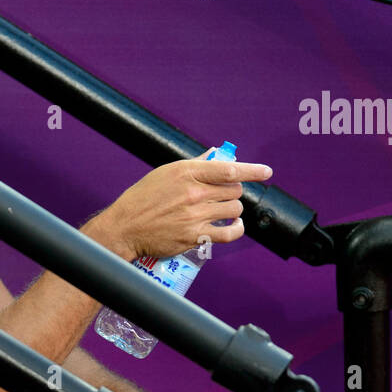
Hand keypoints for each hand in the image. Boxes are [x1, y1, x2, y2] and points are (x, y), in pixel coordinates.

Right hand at [94, 148, 271, 262]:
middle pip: (234, 190)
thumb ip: (195, 165)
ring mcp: (195, 216)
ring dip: (232, 209)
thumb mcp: (165, 173)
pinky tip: (234, 225)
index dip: (252, 170)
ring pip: (234, 209)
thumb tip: (216, 155)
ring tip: (222, 210)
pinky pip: (229, 232)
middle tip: (223, 195)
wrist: (125, 227)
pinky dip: (236, 229)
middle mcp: (193, 193)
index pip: (229, 170)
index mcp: (186, 173)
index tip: (266, 171)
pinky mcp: (195, 237)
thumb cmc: (143, 198)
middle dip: (233, 191)